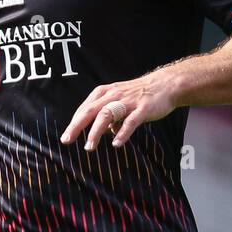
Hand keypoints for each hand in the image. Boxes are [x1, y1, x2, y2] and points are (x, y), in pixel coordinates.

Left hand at [60, 68, 181, 149]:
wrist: (165, 85)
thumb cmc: (139, 95)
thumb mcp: (119, 101)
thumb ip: (110, 116)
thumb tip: (105, 132)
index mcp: (105, 93)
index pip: (85, 108)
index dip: (74, 123)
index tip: (66, 137)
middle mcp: (114, 95)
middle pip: (91, 111)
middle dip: (77, 126)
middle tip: (67, 140)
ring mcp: (128, 102)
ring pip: (107, 115)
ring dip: (96, 131)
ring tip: (89, 147)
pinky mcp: (143, 108)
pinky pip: (131, 121)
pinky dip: (123, 132)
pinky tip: (116, 144)